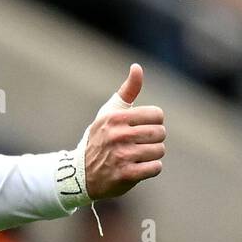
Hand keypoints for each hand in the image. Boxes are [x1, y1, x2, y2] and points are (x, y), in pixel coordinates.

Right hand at [80, 63, 165, 200]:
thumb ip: (127, 90)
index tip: (141, 128)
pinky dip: (150, 168)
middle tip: (138, 144)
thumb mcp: (109, 113)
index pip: (157, 115)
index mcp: (115, 118)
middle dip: (153, 140)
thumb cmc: (100, 139)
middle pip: (160, 133)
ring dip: (152, 155)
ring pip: (159, 151)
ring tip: (136, 156)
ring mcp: (121, 156)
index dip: (153, 122)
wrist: (81, 173)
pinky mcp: (126, 175)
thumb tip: (137, 67)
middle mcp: (117, 135)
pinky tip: (137, 167)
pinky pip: (155, 168)